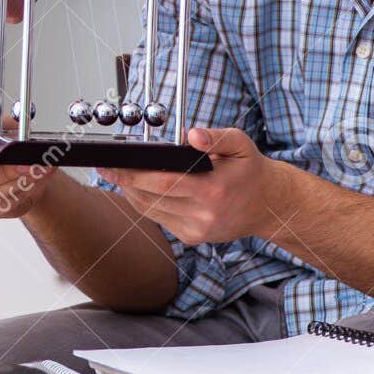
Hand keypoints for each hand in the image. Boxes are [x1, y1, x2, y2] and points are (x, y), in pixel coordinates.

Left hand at [99, 127, 292, 244]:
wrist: (268, 206)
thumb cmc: (250, 170)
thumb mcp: (240, 144)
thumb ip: (215, 136)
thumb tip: (190, 135)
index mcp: (214, 190)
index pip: (164, 183)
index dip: (134, 175)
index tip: (113, 165)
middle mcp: (204, 215)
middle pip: (152, 198)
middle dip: (125, 182)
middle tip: (105, 168)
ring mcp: (197, 230)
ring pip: (151, 211)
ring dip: (131, 193)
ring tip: (117, 175)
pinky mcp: (192, 238)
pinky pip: (160, 219)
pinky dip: (146, 203)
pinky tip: (138, 189)